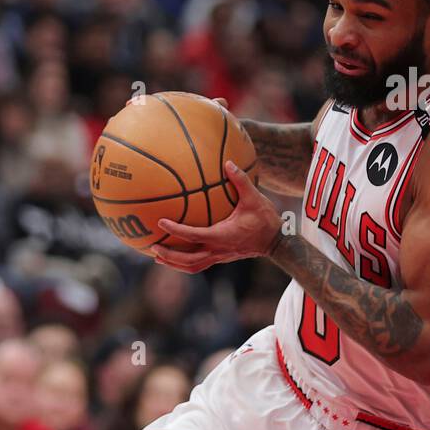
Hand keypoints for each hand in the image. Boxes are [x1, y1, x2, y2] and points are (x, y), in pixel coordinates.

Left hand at [154, 160, 279, 272]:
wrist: (277, 242)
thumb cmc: (265, 219)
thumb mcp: (254, 198)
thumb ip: (240, 180)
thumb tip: (228, 162)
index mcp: (221, 235)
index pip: (192, 235)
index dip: (175, 229)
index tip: (161, 221)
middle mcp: (217, 249)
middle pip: (187, 259)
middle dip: (168, 255)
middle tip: (152, 246)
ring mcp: (219, 257)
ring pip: (192, 266)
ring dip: (174, 263)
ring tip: (158, 257)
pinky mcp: (221, 258)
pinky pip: (199, 264)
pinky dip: (185, 263)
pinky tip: (177, 256)